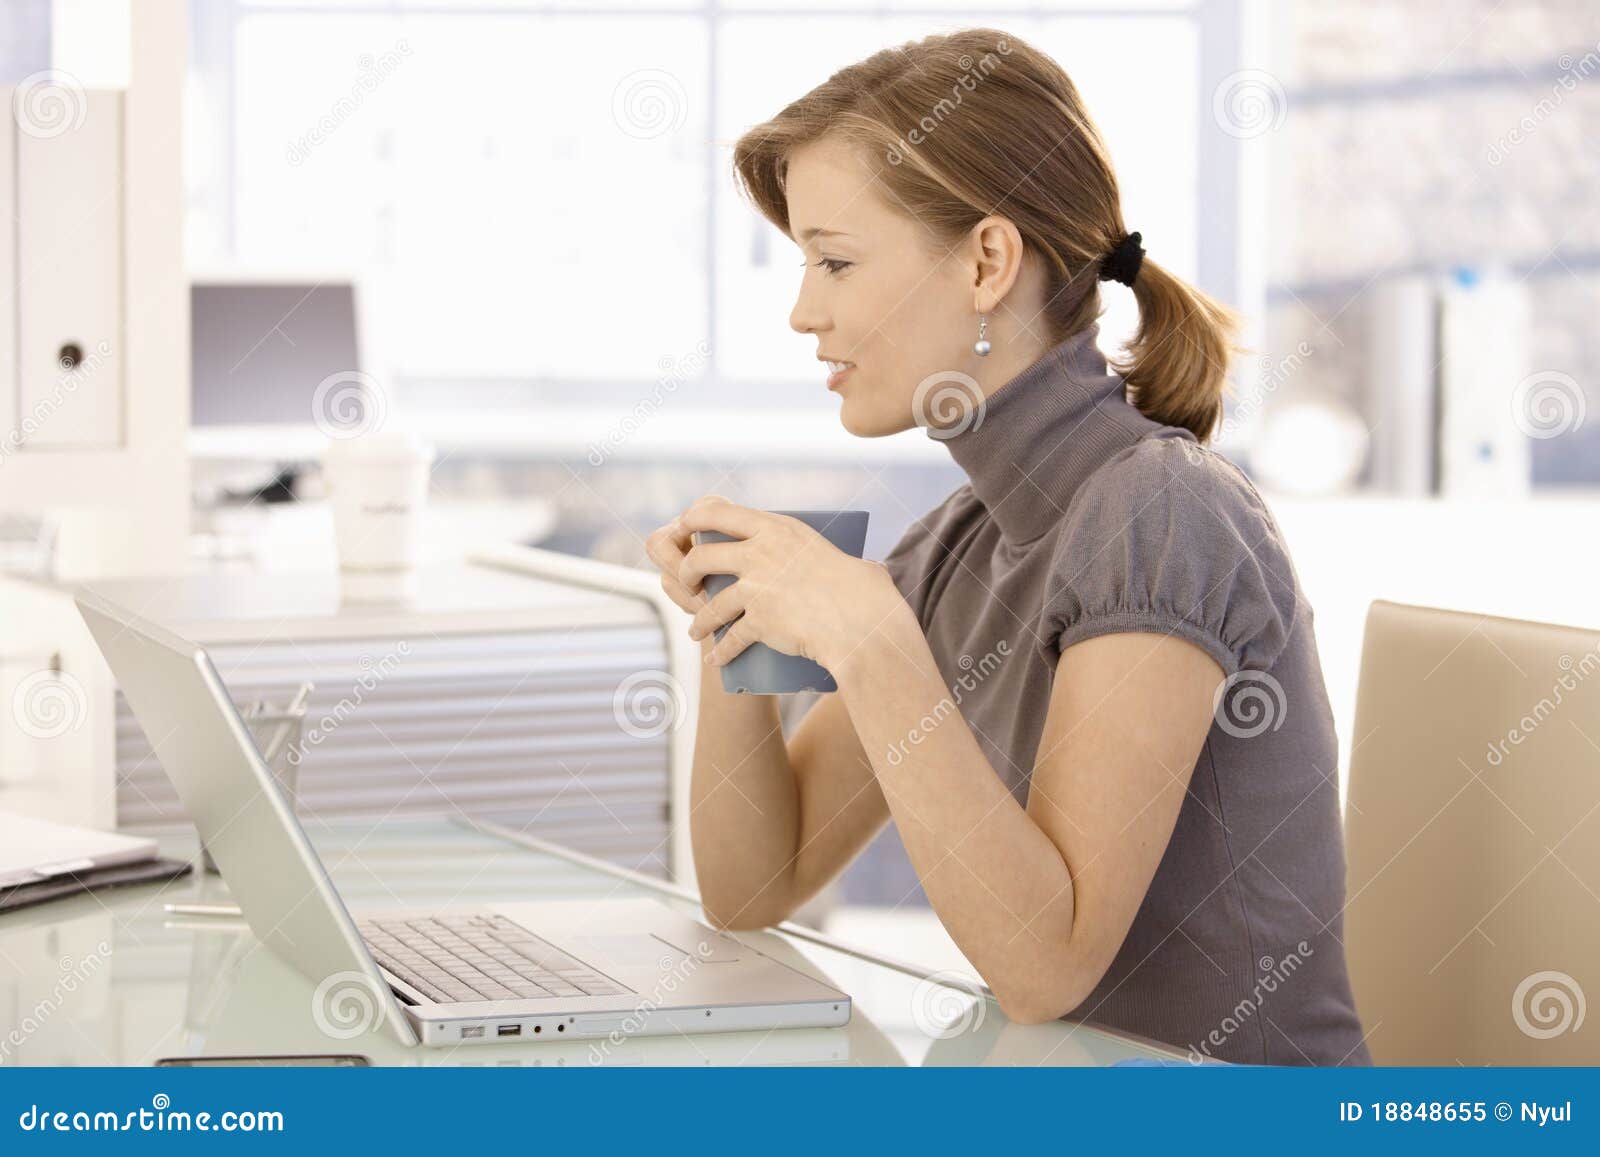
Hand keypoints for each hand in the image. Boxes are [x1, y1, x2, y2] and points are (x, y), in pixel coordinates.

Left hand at [647, 496, 898, 671]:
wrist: (863, 625)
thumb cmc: (868, 595)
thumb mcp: (848, 560)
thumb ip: (843, 562)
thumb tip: (866, 572)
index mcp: (779, 528)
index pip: (719, 511)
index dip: (694, 519)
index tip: (687, 528)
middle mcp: (761, 552)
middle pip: (702, 556)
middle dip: (687, 571)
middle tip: (688, 582)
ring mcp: (757, 587)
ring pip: (710, 602)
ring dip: (700, 620)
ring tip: (697, 630)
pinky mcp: (759, 620)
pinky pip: (730, 637)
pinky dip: (722, 651)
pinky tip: (716, 658)